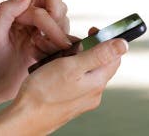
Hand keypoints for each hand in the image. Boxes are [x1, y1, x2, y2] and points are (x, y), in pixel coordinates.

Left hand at [0, 0, 73, 101]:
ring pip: (65, 23)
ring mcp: (43, 31)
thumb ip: (6, 11)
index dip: (50, 16)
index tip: (39, 36)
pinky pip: (67, 41)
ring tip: (37, 52)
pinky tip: (41, 59)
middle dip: (56, 27)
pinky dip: (59, 50)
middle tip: (40, 44)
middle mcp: (33, 16)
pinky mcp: (50, 46)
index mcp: (20, 8)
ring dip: (56, 40)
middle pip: (61, 6)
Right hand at [11, 36, 127, 133]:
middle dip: (82, 48)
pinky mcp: (68, 101)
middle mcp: (93, 93)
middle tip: (65, 43)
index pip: (114, 58)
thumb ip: (98, 55)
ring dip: (69, 58)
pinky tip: (47, 68)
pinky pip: (71, 80)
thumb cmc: (44, 92)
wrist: (25, 117)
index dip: (106, 40)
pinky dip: (62, 69)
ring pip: (81, 70)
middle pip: (96, 63)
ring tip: (51, 55)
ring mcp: (81, 98)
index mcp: (97, 83)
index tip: (91, 31)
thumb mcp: (71, 67)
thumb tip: (123, 45)